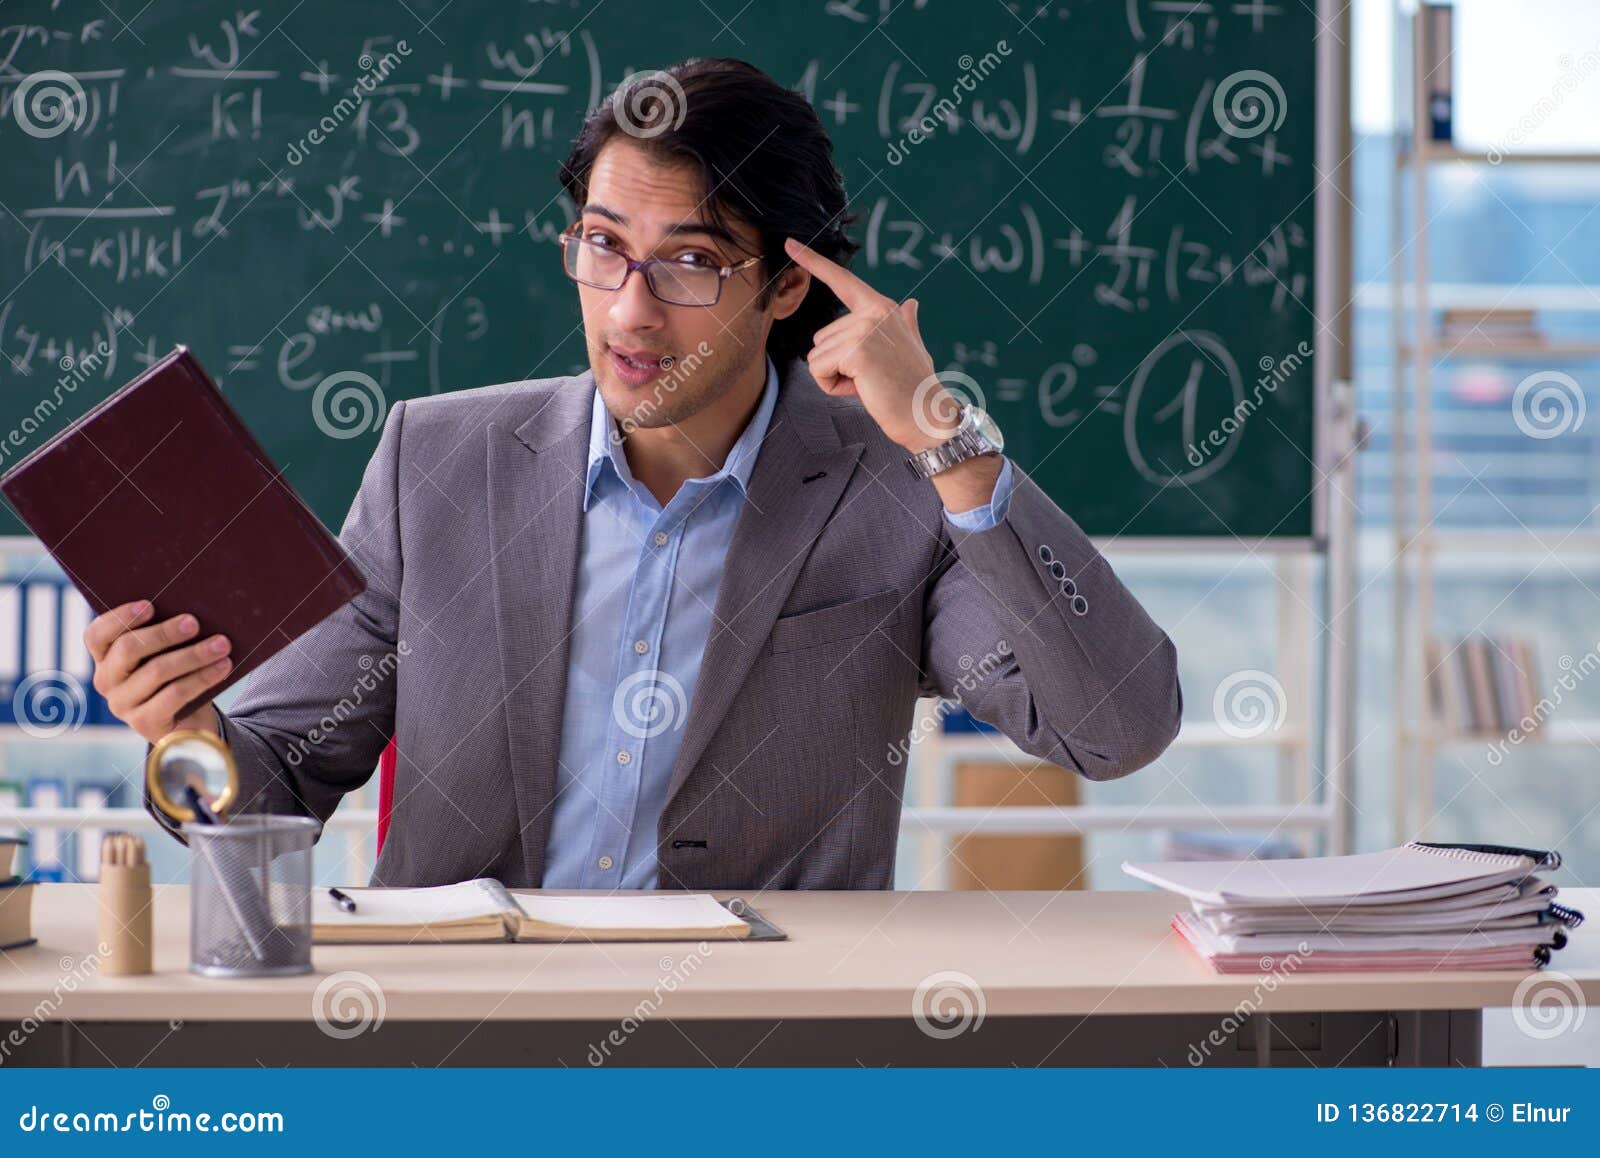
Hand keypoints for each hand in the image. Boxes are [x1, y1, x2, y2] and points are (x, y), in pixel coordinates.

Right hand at [85, 601, 230, 743]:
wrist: (189, 722)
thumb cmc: (177, 675)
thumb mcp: (167, 652)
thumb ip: (167, 634)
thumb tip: (191, 612)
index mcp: (105, 657)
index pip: (97, 635)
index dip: (120, 617)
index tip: (149, 604)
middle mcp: (106, 681)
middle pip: (128, 649)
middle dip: (164, 633)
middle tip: (194, 622)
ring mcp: (122, 704)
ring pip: (156, 671)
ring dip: (193, 654)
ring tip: (222, 644)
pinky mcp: (144, 723)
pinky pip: (174, 695)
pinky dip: (202, 678)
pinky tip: (223, 666)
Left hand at [784, 237, 960, 451]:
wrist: (929, 415)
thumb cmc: (916, 386)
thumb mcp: (913, 347)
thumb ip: (907, 323)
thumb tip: (912, 304)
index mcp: (882, 308)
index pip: (843, 280)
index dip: (814, 262)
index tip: (789, 243)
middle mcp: (873, 312)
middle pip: (821, 338)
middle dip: (837, 366)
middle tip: (871, 378)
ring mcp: (864, 329)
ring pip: (817, 357)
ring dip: (835, 378)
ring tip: (870, 384)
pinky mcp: (856, 351)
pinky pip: (818, 370)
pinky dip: (832, 387)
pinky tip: (862, 390)